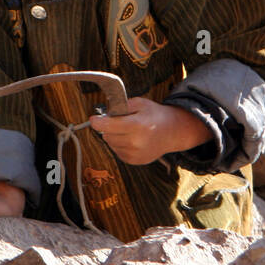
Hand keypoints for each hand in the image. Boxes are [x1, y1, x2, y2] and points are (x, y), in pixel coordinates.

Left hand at [89, 97, 213, 165]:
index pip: (108, 126)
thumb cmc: (154, 115)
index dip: (97, 122)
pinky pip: (117, 152)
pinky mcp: (135, 161)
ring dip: (114, 137)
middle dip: (108, 128)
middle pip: (107, 136)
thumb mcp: (140, 103)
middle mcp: (136, 142)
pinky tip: (131, 139)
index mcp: (137, 125)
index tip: (93, 119)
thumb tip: (104, 113)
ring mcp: (135, 154)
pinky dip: (120, 145)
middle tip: (120, 122)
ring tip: (128, 131)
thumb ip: (121, 106)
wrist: (172, 132)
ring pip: (111, 144)